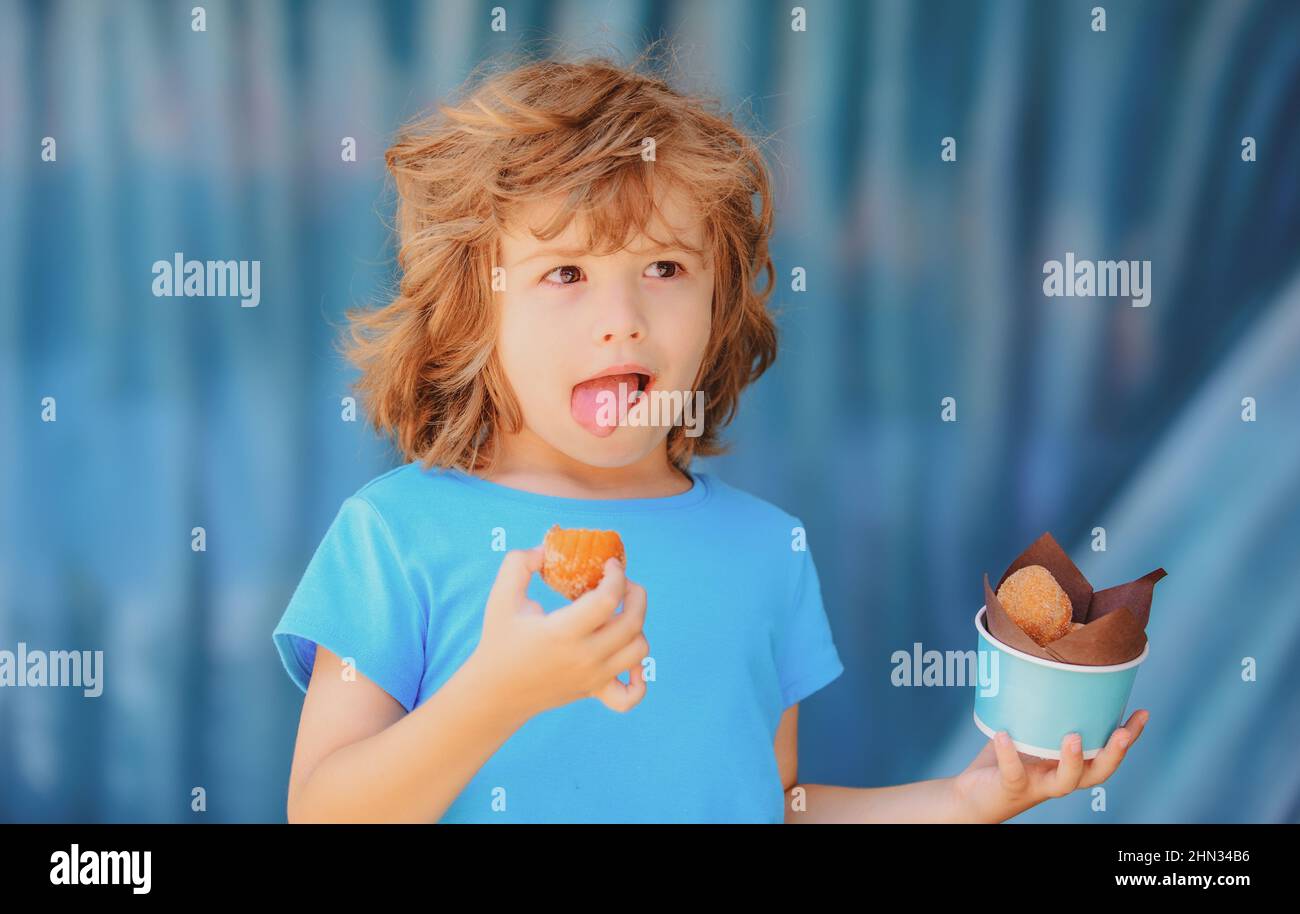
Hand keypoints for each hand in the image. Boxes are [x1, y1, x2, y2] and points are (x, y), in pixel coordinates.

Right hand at [472, 547, 648, 718]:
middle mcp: (583, 657)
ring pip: (639, 651)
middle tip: (623, 582)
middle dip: (635, 594)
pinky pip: (631, 696)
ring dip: (637, 626)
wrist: (494, 692)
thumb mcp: (501, 596)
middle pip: (632, 622)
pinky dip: (639, 679)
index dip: (616, 575)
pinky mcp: (593, 692)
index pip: (608, 599)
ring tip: (618, 614)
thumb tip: (546, 550)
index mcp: (562, 631)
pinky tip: (627, 659)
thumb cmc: (500, 640)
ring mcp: (592, 678)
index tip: (610, 564)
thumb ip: (520, 563)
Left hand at [952, 710, 1149, 821]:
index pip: (1106, 753)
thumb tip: (1042, 661)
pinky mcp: (1011, 788)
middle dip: (1113, 754)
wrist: (974, 792)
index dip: (1128, 737)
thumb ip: (1037, 708)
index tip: (1142, 713)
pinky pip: (1013, 774)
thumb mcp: (1025, 731)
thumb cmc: (1005, 757)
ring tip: (1073, 737)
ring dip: (1073, 761)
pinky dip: (1009, 755)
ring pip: (1065, 782)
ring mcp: (1038, 785)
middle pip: (1097, 772)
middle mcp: (1059, 777)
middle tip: (1122, 733)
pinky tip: (1003, 735)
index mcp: (1068, 764)